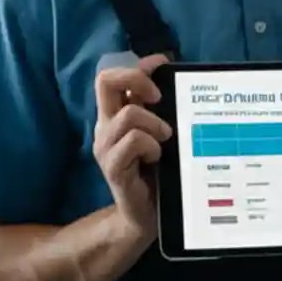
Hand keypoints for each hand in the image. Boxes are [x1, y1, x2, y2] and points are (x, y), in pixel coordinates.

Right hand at [92, 54, 172, 246]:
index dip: (138, 65)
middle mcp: (106, 126)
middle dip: (136, 79)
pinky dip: (151, 145)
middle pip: (105, 80)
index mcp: (116, 114)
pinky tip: (158, 157)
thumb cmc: (158, 170)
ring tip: (166, 138)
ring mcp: (106, 147)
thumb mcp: (163, 134)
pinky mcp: (112, 168)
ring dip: (154, 123)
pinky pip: (132, 141)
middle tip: (159, 98)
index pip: (113, 76)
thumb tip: (176, 77)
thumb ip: (163, 109)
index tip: (164, 65)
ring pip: (127, 114)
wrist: (146, 215)